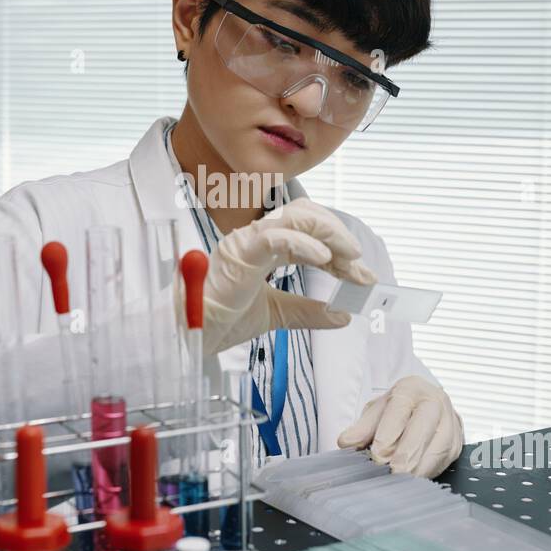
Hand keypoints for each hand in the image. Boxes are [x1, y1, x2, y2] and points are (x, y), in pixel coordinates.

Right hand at [200, 198, 376, 354]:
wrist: (189, 335)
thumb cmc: (219, 319)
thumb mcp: (276, 314)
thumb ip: (307, 311)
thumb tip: (342, 315)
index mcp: (264, 246)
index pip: (310, 233)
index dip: (339, 249)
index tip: (361, 274)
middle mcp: (257, 237)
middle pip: (307, 215)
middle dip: (338, 236)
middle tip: (360, 265)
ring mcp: (247, 241)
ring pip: (296, 217)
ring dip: (329, 233)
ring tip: (350, 258)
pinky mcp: (240, 252)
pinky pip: (276, 236)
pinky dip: (304, 243)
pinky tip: (324, 258)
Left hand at [336, 375, 462, 477]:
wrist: (424, 407)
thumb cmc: (398, 410)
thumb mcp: (376, 412)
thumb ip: (362, 428)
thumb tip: (346, 442)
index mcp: (411, 389)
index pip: (400, 410)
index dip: (388, 434)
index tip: (377, 454)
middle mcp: (435, 402)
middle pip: (423, 427)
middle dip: (407, 453)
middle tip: (393, 471)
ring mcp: (450, 422)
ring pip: (438, 446)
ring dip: (419, 466)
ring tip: (401, 480)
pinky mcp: (456, 443)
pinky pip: (445, 460)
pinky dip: (428, 472)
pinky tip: (414, 481)